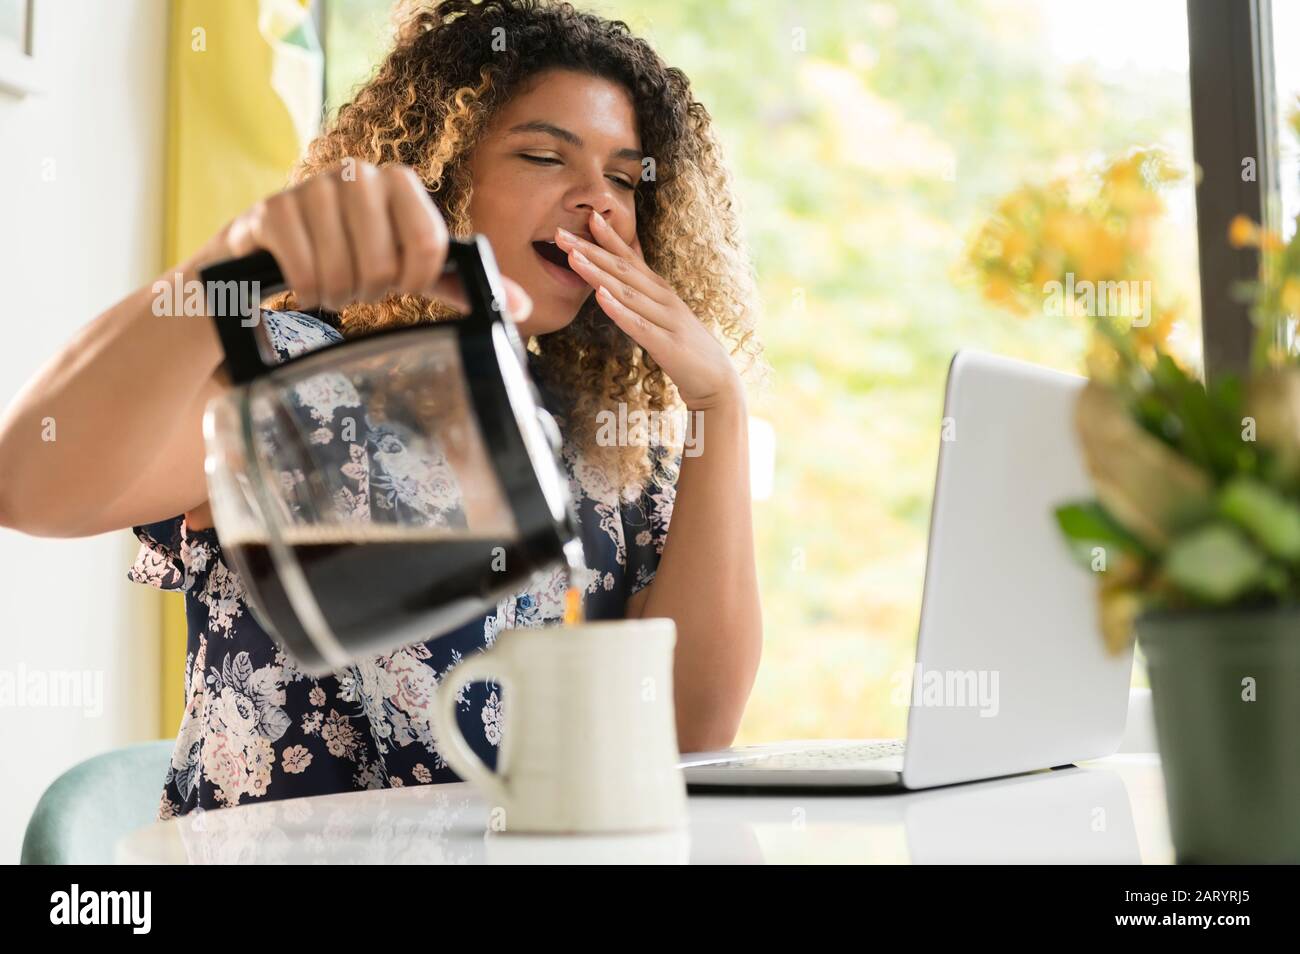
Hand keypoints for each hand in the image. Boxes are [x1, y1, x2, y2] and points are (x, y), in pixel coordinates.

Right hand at [195, 161, 531, 319]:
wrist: (274, 251)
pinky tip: (303, 281)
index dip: (414, 279)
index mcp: (400, 183)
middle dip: (370, 291)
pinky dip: (307, 292)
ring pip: (342, 271)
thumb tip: (524, 309)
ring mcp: (310, 187)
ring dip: (337, 294)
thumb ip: (466, 284)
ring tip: (331, 282)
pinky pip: (303, 271)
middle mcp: (357, 174)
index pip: (429, 246)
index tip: (400, 282)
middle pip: (384, 265)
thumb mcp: (413, 269)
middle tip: (358, 284)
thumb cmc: (356, 256)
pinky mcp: (271, 209)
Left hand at [555, 210, 740, 410]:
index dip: (608, 237)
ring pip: (627, 292)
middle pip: (622, 269)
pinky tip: (601, 297)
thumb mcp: (662, 313)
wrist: (716, 378)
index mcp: (659, 289)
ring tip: (574, 257)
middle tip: (560, 234)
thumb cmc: (683, 345)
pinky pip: (639, 324)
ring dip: (599, 274)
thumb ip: (642, 293)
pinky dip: (619, 310)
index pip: (630, 257)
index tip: (587, 214)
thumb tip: (619, 275)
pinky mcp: (667, 344)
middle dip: (591, 250)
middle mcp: (663, 298)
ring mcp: (666, 319)